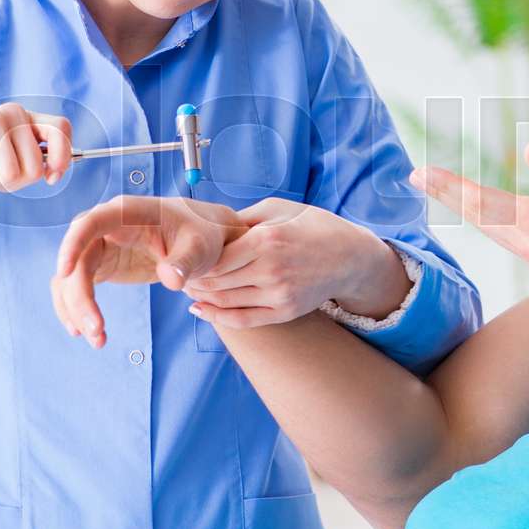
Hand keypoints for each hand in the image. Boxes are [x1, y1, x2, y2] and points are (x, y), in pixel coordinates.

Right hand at [0, 103, 72, 196]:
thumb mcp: (6, 160)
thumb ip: (31, 163)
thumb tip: (53, 171)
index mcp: (25, 118)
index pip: (61, 129)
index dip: (62, 158)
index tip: (51, 177)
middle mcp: (12, 113)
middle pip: (35, 168)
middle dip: (12, 184)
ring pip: (10, 176)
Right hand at [52, 195, 245, 347]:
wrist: (200, 240)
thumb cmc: (200, 235)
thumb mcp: (200, 246)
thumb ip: (186, 261)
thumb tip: (171, 279)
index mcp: (126, 212)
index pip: (90, 223)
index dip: (72, 244)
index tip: (63, 272)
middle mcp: (106, 227)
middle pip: (77, 260)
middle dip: (79, 297)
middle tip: (96, 331)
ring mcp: (99, 246)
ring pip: (71, 278)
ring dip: (76, 309)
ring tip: (97, 341)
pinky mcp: (100, 265)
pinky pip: (77, 287)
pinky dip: (77, 309)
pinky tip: (88, 333)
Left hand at [183, 197, 410, 329]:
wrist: (351, 257)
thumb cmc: (313, 226)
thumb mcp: (278, 209)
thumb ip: (242, 218)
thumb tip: (207, 227)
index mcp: (267, 240)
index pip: (216, 258)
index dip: (193, 262)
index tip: (182, 259)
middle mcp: (272, 269)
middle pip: (217, 281)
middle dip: (192, 280)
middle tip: (178, 276)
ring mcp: (279, 294)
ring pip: (226, 302)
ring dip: (201, 298)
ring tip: (189, 289)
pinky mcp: (285, 312)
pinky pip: (243, 320)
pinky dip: (217, 317)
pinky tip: (202, 310)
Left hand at [411, 139, 528, 329]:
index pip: (481, 199)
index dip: (449, 184)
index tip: (419, 172)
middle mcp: (526, 242)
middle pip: (477, 213)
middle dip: (447, 193)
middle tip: (417, 176)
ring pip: (489, 228)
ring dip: (464, 207)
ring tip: (445, 191)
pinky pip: (505, 237)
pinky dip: (487, 220)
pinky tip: (488, 216)